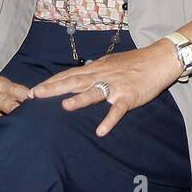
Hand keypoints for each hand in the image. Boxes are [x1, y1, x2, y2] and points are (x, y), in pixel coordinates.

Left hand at [29, 42, 181, 137]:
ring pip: (95, 92)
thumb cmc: (134, 62)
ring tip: (65, 106)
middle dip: (54, 88)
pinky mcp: (129, 96)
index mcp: (96, 68)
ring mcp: (115, 86)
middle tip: (36, 95)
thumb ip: (94, 70)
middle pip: (74, 81)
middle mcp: (102, 75)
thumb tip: (78, 77)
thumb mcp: (110, 62)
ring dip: (80, 99)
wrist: (158, 60)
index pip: (69, 75)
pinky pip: (117, 110)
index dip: (51, 82)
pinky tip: (101, 131)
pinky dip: (109, 120)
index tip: (33, 90)